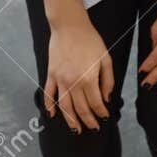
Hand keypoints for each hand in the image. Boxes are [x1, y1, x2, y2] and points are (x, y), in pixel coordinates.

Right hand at [44, 16, 114, 132]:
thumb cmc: (90, 40)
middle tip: (93, 128)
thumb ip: (108, 80)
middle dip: (88, 121)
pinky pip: (49, 93)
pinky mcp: (51, 74)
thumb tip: (107, 98)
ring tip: (76, 129)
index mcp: (88, 79)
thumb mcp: (106, 59)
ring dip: (71, 120)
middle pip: (81, 108)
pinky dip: (49, 105)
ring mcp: (60, 79)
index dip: (101, 113)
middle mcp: (73, 82)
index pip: (96, 103)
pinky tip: (52, 115)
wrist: (69, 26)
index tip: (104, 118)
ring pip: (65, 106)